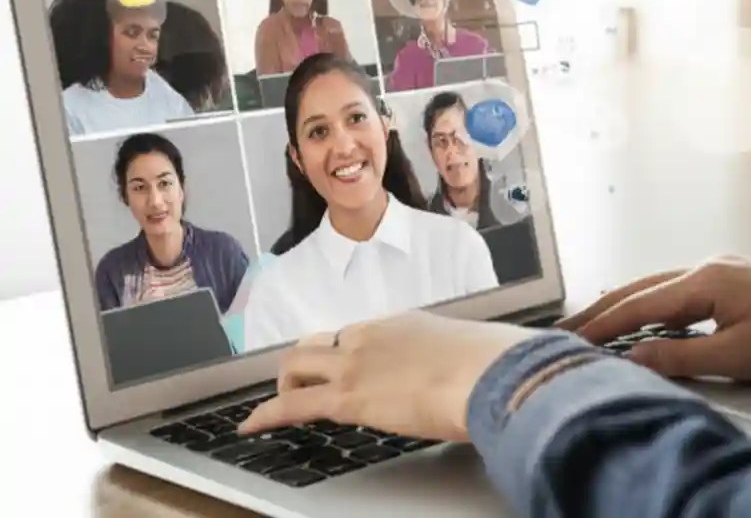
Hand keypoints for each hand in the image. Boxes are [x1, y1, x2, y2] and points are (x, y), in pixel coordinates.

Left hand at [239, 310, 534, 441]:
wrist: (494, 374)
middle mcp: (375, 336)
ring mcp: (358, 364)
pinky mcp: (348, 398)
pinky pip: (291, 405)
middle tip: (307, 387)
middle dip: (307, 364)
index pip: (362, 334)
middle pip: (320, 341)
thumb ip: (468, 362)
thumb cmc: (499, 364)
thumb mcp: (480, 354)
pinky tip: (250, 426)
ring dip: (284, 386)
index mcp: (407, 324)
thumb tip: (486, 373)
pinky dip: (264, 415)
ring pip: (296, 365)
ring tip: (281, 406)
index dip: (349, 354)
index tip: (352, 369)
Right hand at [558, 255, 750, 380]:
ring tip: (594, 321)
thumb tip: (633, 358)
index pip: (638, 306)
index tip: (570, 341)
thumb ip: (678, 357)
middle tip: (567, 329)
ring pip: (659, 285)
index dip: (602, 327)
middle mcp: (709, 266)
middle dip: (602, 310)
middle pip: (641, 288)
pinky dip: (653, 302)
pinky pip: (680, 288)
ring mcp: (724, 269)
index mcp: (705, 280)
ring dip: (626, 304)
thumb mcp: (734, 358)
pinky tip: (648, 315)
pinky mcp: (737, 279)